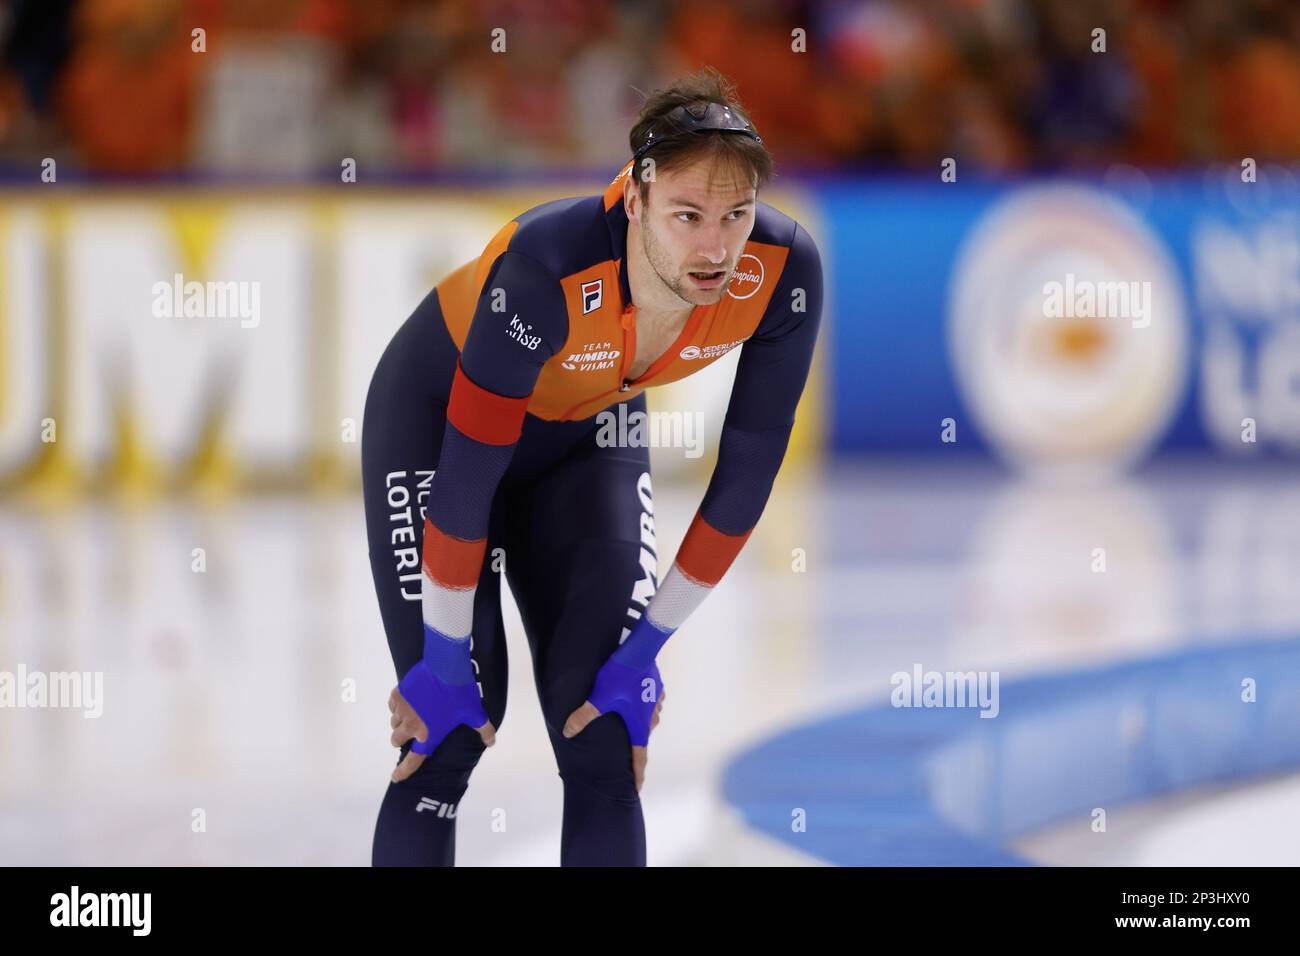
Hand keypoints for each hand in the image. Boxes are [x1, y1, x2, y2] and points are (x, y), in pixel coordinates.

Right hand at [388, 659, 495, 782]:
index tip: (396, 777)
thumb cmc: (461, 693)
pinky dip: (398, 707)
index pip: (413, 760)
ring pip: (394, 723)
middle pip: (397, 740)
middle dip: (402, 739)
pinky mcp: (397, 695)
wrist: (445, 666)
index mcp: (429, 735)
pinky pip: (392, 707)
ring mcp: (402, 710)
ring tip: (414, 714)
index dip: (403, 771)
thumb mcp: (475, 713)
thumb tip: (491, 742)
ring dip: (401, 723)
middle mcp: (411, 726)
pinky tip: (409, 701)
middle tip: (414, 731)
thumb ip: (484, 730)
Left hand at [563, 655, 665, 792]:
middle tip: (626, 747)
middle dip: (635, 742)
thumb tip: (568, 732)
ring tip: (629, 719)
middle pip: (643, 735)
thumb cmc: (620, 677)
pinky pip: (652, 701)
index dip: (638, 773)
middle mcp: (651, 716)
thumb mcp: (599, 697)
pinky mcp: (657, 686)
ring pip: (649, 717)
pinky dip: (645, 703)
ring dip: (640, 720)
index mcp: (639, 724)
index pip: (639, 755)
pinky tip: (637, 697)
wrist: (639, 650)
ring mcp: (656, 701)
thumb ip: (584, 716)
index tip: (638, 787)